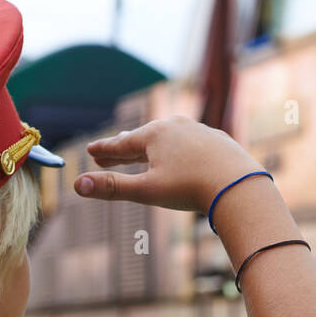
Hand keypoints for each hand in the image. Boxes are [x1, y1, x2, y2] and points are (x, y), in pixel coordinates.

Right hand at [74, 116, 263, 213]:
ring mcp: (198, 130)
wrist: (239, 186)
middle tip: (107, 155)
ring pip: (168, 137)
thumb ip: (112, 188)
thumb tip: (76, 185)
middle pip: (142, 138)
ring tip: (144, 149)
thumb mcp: (147, 191)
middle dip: (123, 148)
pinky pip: (192, 142)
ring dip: (152, 145)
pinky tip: (183, 151)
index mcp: (154, 135)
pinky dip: (179, 148)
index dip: (104, 151)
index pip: (121, 144)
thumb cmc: (191, 189)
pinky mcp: (218, 140)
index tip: (90, 151)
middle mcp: (175, 126)